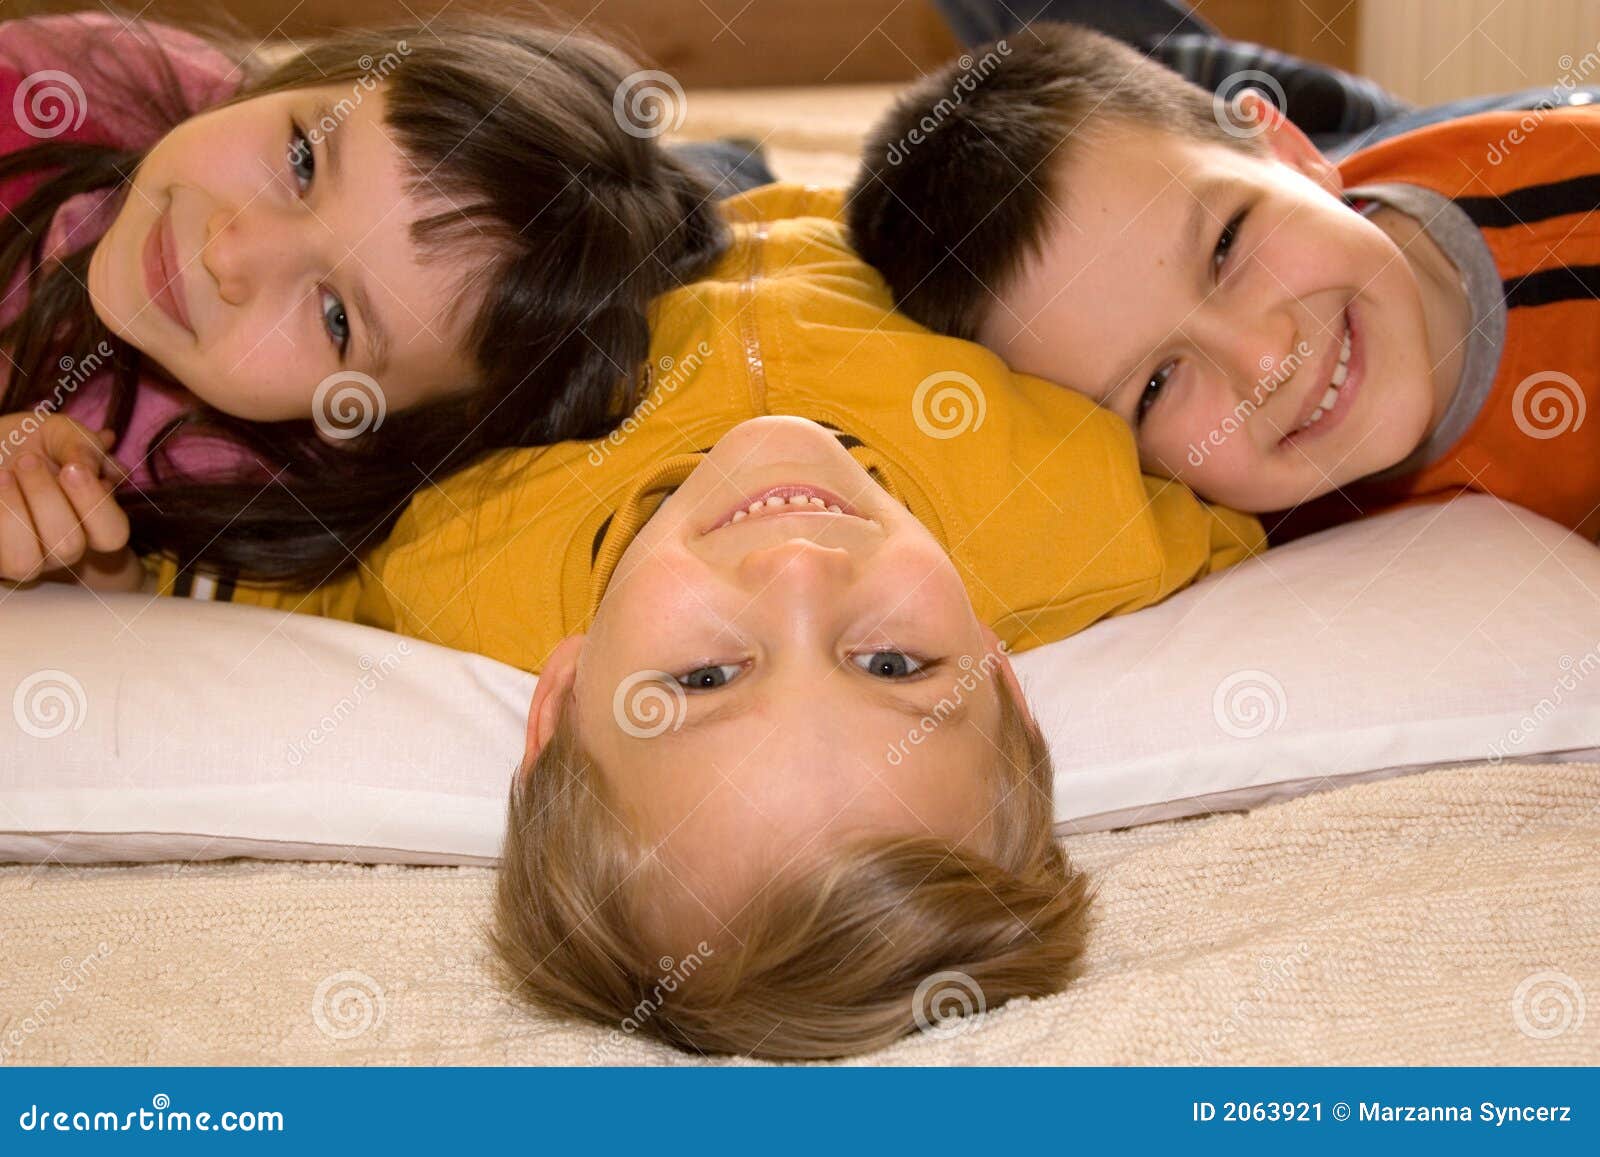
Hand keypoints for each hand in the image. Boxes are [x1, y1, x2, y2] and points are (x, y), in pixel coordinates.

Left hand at [0, 412, 129, 583]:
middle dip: (46, 498)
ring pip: (26, 563)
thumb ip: (84, 447)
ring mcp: (23, 559)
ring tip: (3, 475)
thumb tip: (87, 470)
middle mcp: (60, 548)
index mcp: (91, 521)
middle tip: (28, 460)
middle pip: (69, 547)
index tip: (73, 468)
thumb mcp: (62, 433)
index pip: (112, 535)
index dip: (96, 504)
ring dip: (14, 513)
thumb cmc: (27, 441)